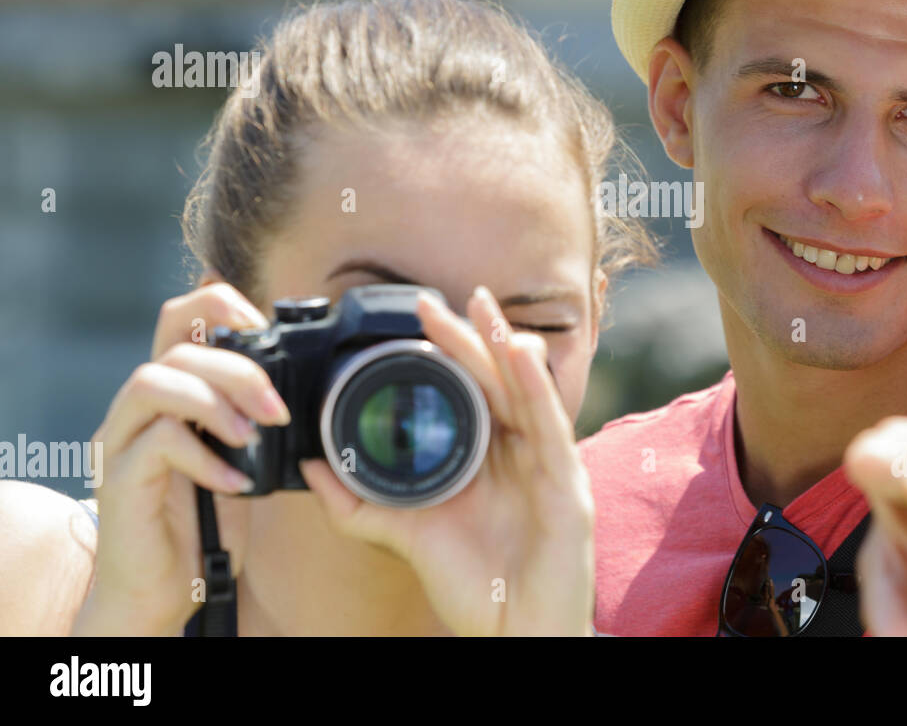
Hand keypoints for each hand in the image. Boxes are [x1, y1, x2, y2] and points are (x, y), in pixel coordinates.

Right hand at [73, 283, 289, 635]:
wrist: (164, 588)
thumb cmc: (205, 519)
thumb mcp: (242, 456)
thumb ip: (255, 417)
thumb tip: (304, 387)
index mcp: (169, 392)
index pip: (177, 317)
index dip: (219, 306)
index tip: (267, 332)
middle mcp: (136, 408)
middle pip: (174, 347)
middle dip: (237, 367)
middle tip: (277, 409)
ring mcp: (120, 441)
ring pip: (151, 381)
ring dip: (212, 401)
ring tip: (252, 435)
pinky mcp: (117, 479)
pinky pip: (156, 444)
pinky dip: (205, 458)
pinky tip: (237, 482)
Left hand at [300, 285, 594, 636]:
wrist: (511, 633)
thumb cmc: (474, 586)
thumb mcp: (407, 533)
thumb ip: (360, 500)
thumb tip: (311, 464)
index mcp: (491, 457)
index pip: (470, 390)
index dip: (447, 351)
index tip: (417, 317)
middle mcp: (521, 452)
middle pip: (495, 381)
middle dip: (467, 337)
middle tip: (432, 301)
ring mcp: (547, 465)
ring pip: (525, 391)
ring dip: (502, 345)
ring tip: (480, 306)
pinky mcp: (567, 485)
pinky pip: (551, 426)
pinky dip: (535, 386)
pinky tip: (518, 353)